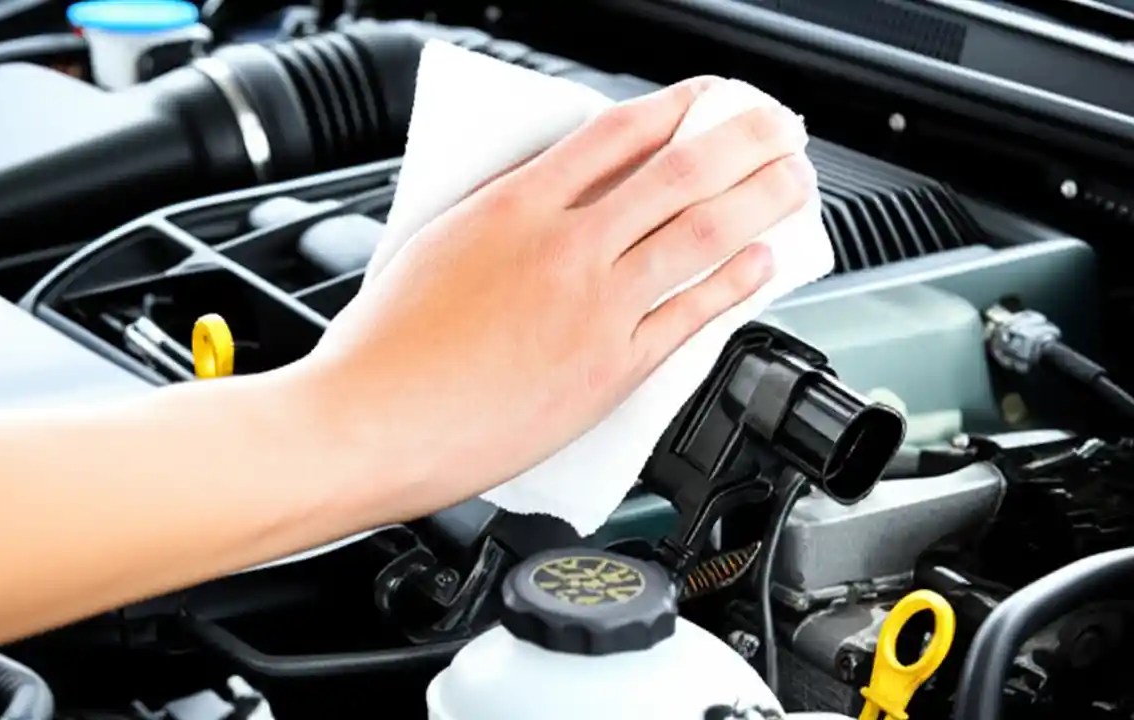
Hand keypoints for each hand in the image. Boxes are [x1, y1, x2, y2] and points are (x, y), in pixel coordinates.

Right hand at [305, 77, 814, 519]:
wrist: (370, 424)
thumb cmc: (384, 347)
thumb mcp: (436, 245)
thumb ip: (504, 216)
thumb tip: (555, 201)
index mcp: (513, 207)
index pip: (615, 134)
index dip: (674, 106)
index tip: (706, 98)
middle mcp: (564, 248)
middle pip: (677, 173)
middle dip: (742, 137)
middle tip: (776, 124)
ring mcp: (594, 308)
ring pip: (701, 235)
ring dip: (759, 200)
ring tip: (792, 181)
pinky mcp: (610, 369)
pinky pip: (690, 316)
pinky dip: (734, 285)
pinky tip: (762, 265)